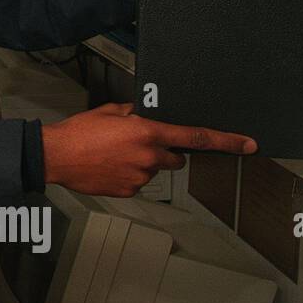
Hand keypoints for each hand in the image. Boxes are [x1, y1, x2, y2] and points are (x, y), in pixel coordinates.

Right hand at [41, 102, 256, 197]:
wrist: (55, 155)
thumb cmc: (78, 133)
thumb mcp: (108, 111)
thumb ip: (133, 114)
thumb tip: (142, 116)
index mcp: (148, 132)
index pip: (196, 138)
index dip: (227, 141)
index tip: (247, 144)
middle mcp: (149, 156)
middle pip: (175, 158)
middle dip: (163, 152)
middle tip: (138, 146)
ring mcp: (140, 176)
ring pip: (153, 170)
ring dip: (140, 164)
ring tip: (112, 156)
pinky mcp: (129, 191)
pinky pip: (137, 182)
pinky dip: (127, 176)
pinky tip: (108, 168)